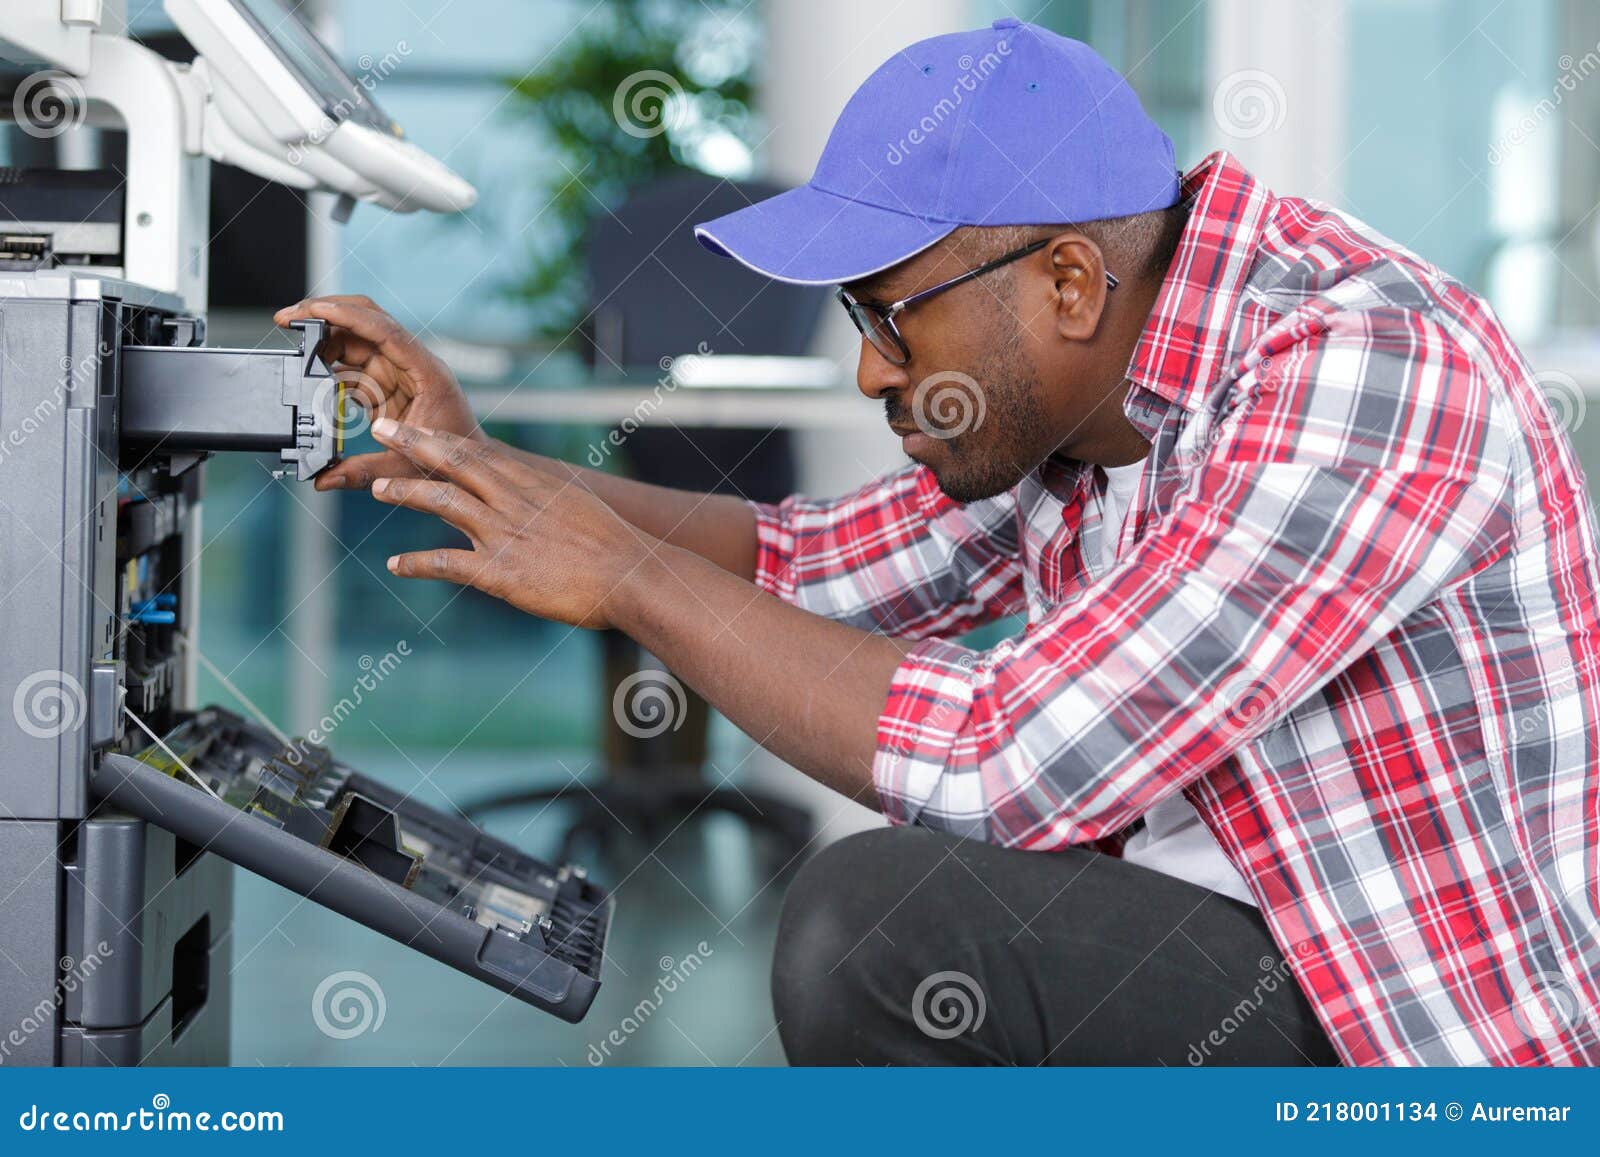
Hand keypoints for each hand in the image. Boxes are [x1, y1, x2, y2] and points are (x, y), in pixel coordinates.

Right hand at [273, 295, 481, 491]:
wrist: (469, 470)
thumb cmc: (453, 463)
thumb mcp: (407, 469)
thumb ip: (364, 472)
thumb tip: (323, 478)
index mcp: (427, 373)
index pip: (385, 330)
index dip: (348, 316)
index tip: (313, 309)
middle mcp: (412, 365)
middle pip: (366, 321)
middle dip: (326, 313)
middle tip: (288, 318)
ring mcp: (398, 372)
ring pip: (355, 340)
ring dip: (323, 341)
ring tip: (293, 350)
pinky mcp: (386, 385)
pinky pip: (353, 365)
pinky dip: (328, 366)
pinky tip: (308, 372)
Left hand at [367, 419, 652, 628]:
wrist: (632, 575)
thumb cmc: (616, 548)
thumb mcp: (580, 509)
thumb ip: (550, 502)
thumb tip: (539, 503)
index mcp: (533, 484)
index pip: (477, 452)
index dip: (440, 438)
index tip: (415, 426)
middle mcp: (513, 500)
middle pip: (454, 461)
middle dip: (413, 442)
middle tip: (380, 428)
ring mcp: (504, 533)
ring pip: (442, 501)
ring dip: (406, 492)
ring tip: (378, 488)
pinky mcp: (499, 571)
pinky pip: (446, 563)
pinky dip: (416, 563)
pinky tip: (394, 566)